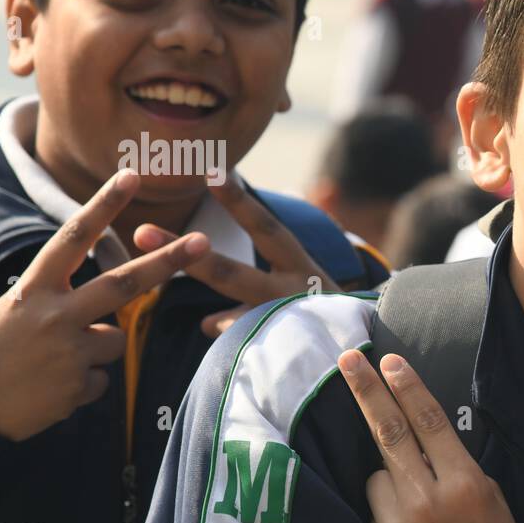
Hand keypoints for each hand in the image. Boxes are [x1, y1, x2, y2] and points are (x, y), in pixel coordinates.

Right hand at [0, 169, 209, 440]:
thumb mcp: (10, 312)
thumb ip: (55, 300)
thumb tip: (98, 308)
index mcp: (33, 289)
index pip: (73, 239)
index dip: (103, 206)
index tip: (130, 177)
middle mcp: (56, 315)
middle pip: (124, 283)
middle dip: (167, 262)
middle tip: (203, 241)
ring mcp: (70, 351)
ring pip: (115, 339)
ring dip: (95, 349)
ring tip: (52, 363)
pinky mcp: (79, 386)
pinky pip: (101, 379)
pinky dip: (82, 384)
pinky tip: (49, 390)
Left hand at [135, 176, 340, 336]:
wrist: (384, 349)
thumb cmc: (337, 318)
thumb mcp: (308, 292)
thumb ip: (261, 291)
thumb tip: (205, 320)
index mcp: (301, 266)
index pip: (266, 228)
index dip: (238, 201)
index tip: (210, 172)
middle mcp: (297, 291)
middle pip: (234, 273)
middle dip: (186, 254)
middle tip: (139, 231)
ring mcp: (294, 321)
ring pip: (240, 311)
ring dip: (206, 305)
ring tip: (158, 289)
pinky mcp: (295, 350)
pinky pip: (252, 346)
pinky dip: (232, 337)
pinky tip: (208, 328)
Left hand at [337, 349, 523, 522]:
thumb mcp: (493, 501)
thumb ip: (458, 468)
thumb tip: (421, 435)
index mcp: (465, 484)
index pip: (429, 422)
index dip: (407, 388)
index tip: (388, 360)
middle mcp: (428, 501)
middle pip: (388, 433)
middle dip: (366, 391)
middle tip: (347, 359)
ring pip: (377, 477)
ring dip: (391, 480)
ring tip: (420, 512)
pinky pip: (374, 514)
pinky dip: (388, 517)